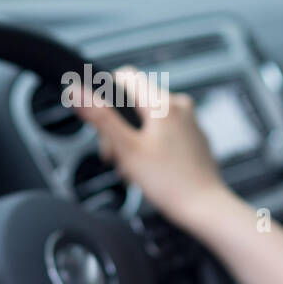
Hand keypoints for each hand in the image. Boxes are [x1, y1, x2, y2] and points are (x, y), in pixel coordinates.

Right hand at [68, 65, 229, 229]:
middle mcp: (180, 106)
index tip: (103, 121)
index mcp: (163, 103)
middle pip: (135, 100)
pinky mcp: (193, 136)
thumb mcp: (128, 150)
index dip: (107, 94)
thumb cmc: (171, 183)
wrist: (205, 207)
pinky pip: (164, 130)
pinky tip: (149, 167)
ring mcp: (189, 121)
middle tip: (116, 155)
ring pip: (148, 117)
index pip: (126, 76)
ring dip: (133, 138)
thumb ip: (101, 118)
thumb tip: (77, 91)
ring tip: (132, 166)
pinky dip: (150, 144)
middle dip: (119, 125)